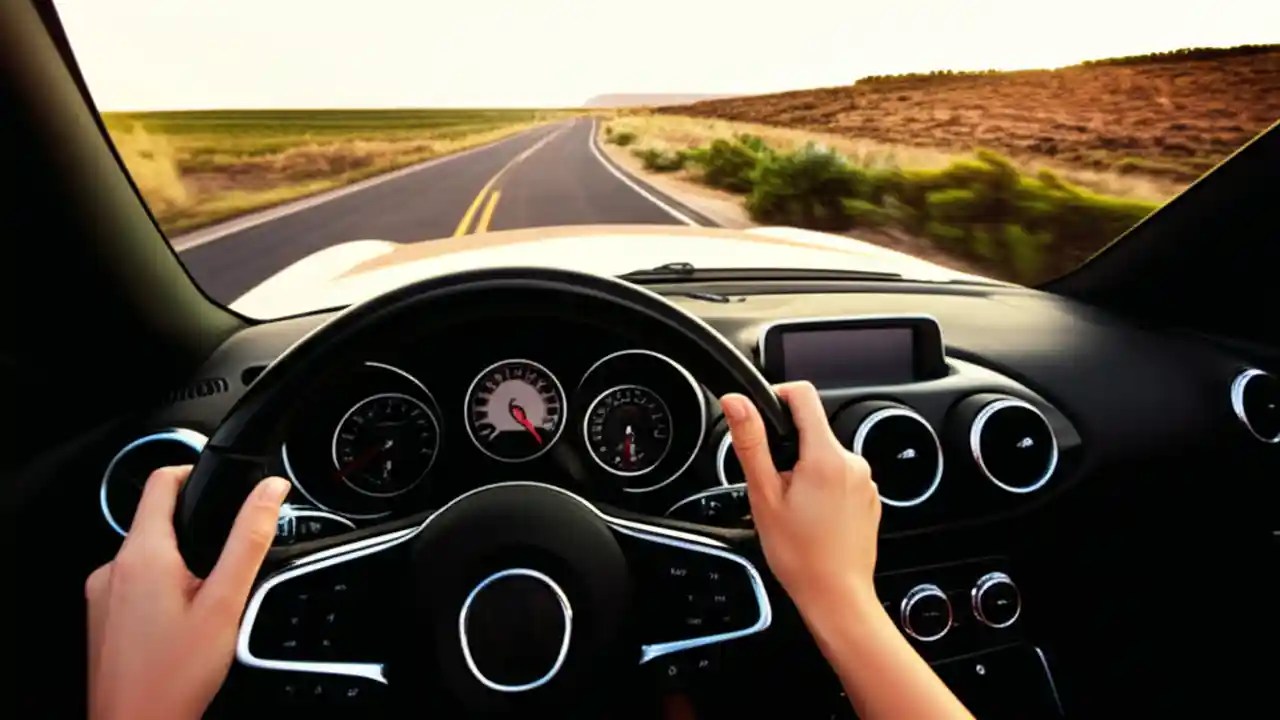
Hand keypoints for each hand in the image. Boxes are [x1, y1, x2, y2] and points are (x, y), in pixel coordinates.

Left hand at [86, 466, 290, 719]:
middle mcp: (112, 569)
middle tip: (226, 568)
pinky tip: (183, 626)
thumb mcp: (227, 601)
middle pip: (158, 522)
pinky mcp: (102, 617)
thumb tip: (270, 492)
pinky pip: (136, 586)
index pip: (162, 482)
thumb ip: (249, 539)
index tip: (220, 483)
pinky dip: (163, 594)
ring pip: (149, 558)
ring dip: (181, 569)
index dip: (194, 471)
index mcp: (142, 554)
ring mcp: (102, 595)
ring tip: (207, 606)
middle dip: (198, 535)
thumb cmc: (175, 675)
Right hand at [720, 382, 881, 614]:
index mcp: (826, 456)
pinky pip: (841, 479)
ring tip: (794, 510)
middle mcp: (853, 462)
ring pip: (826, 458)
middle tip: (775, 488)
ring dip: (806, 472)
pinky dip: (824, 490)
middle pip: (813, 432)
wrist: (836, 597)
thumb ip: (751, 443)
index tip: (763, 415)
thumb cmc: (801, 555)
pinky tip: (813, 519)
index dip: (778, 396)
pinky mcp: (869, 499)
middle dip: (789, 451)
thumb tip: (737, 403)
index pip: (804, 396)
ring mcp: (865, 481)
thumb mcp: (764, 496)